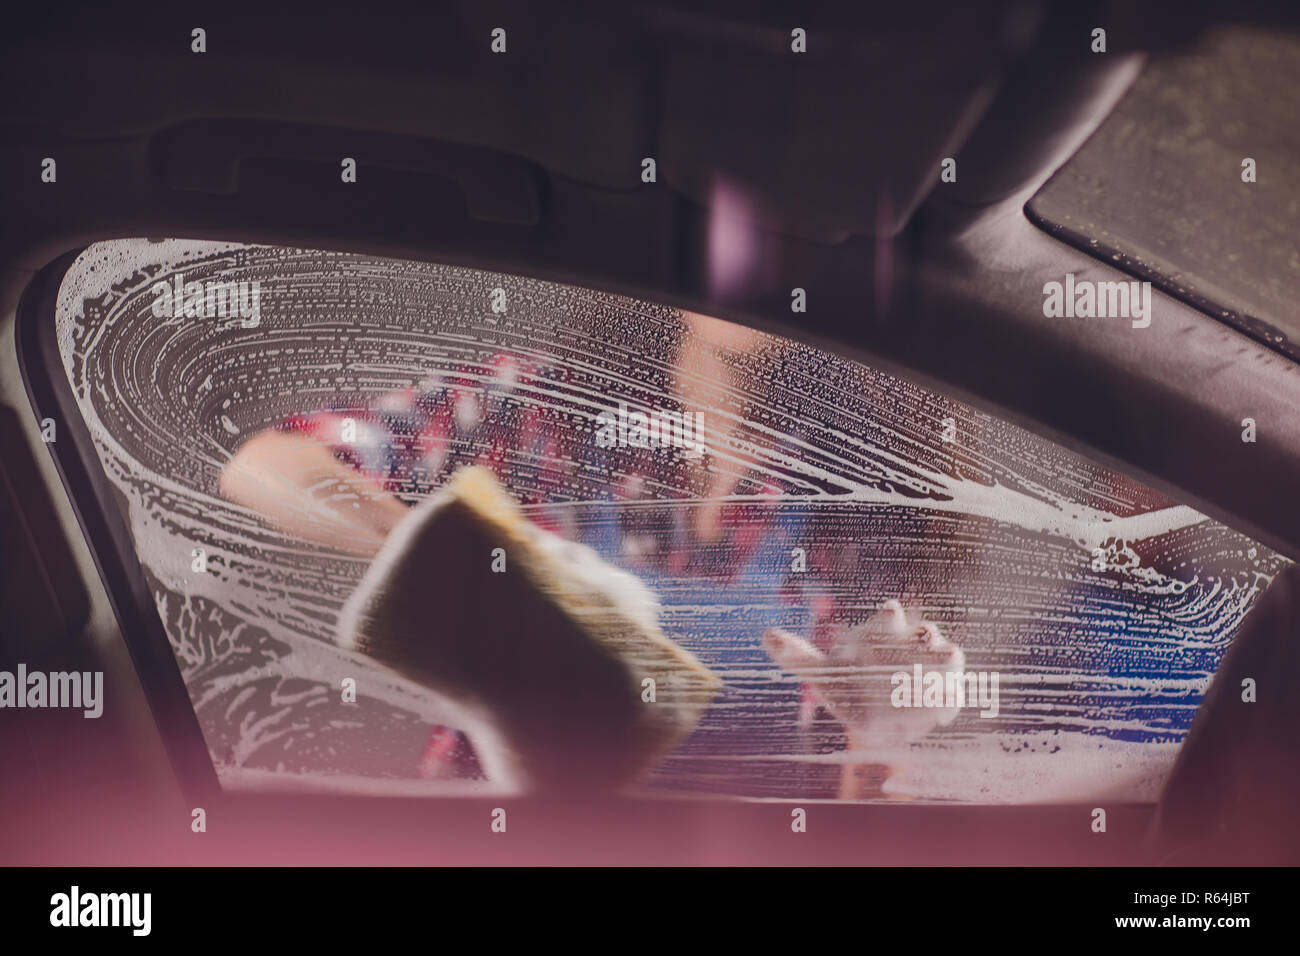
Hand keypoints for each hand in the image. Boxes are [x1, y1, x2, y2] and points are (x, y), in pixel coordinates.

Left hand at [763, 600, 965, 797]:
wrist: (873, 715)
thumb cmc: (848, 684)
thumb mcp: (823, 673)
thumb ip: (798, 656)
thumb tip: (766, 635)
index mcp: (883, 634)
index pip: (889, 618)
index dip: (890, 614)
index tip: (890, 610)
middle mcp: (913, 646)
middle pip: (925, 633)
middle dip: (928, 634)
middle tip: (928, 633)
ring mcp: (932, 671)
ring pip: (947, 658)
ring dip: (948, 658)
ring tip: (949, 658)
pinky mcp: (944, 697)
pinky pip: (953, 696)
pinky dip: (949, 701)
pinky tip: (943, 712)